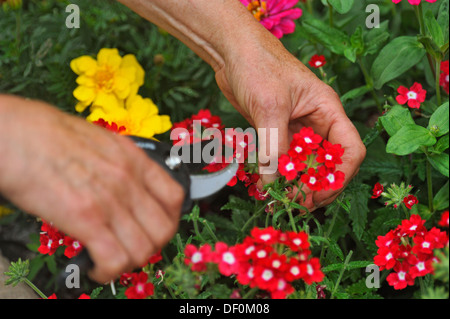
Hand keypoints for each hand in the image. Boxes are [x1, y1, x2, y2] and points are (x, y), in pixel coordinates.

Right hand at [0, 95, 184, 282]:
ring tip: (113, 259)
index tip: (155, 227)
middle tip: (134, 247)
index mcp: (134, 160)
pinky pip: (115, 259)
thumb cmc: (50, 135)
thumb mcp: (101, 141)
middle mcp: (129, 181)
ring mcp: (110, 200)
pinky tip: (96, 267)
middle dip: (152, 246)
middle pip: (164, 229)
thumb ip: (122, 166)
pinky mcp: (86, 219)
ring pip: (144, 250)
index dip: (169, 219)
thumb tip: (129, 187)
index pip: (175, 198)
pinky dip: (109, 271)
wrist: (17, 135)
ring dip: (131, 262)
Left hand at [215, 39, 365, 211]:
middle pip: (328, 163)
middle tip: (296, 204)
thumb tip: (273, 185)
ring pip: (305, 165)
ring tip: (281, 200)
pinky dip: (279, 175)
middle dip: (316, 186)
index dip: (338, 176)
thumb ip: (274, 148)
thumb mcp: (270, 107)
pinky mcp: (278, 133)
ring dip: (296, 184)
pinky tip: (269, 186)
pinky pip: (284, 160)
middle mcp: (317, 122)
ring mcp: (297, 129)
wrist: (232, 53)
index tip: (318, 194)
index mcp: (328, 111)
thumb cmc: (258, 67)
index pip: (349, 150)